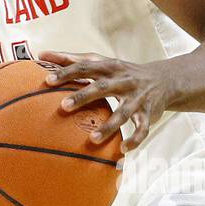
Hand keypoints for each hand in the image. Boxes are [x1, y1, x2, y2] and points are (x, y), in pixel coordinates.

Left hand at [38, 50, 174, 149]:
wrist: (164, 80)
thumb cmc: (121, 71)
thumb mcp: (101, 61)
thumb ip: (71, 59)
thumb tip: (41, 54)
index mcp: (109, 66)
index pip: (85, 67)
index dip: (67, 72)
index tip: (47, 80)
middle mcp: (123, 80)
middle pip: (102, 87)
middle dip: (83, 96)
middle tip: (63, 107)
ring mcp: (137, 98)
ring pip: (123, 113)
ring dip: (109, 126)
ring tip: (92, 139)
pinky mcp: (149, 113)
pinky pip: (142, 128)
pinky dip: (135, 140)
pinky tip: (123, 150)